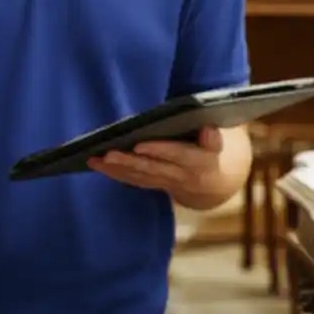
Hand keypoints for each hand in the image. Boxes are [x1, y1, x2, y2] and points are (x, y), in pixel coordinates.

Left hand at [89, 126, 225, 202]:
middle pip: (153, 168)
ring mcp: (166, 183)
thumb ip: (213, 138)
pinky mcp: (154, 185)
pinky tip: (96, 164)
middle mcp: (182, 176)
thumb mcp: (219, 144)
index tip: (140, 145)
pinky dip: (114, 173)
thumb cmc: (212, 151)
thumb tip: (209, 128)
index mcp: (200, 162)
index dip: (159, 150)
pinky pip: (133, 181)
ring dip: (116, 169)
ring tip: (95, 158)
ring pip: (139, 177)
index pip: (178, 155)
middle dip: (129, 161)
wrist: (214, 184)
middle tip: (109, 153)